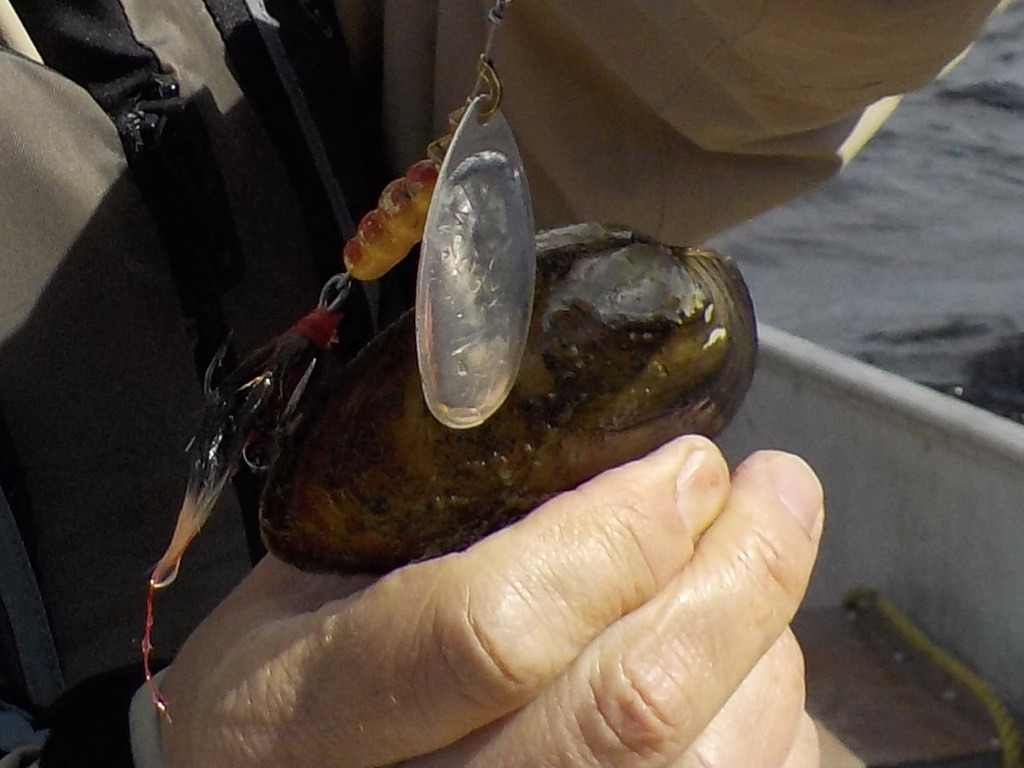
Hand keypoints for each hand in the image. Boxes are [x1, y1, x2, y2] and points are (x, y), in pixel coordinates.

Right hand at [159, 435, 823, 766]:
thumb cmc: (290, 673)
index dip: (618, 539)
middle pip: (630, 713)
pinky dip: (767, 728)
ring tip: (756, 573)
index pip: (493, 630)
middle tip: (778, 487)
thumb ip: (433, 517)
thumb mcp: (305, 576)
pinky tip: (744, 672)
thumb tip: (633, 466)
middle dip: (741, 579)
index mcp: (310, 706)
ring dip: (765, 651)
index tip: (687, 466)